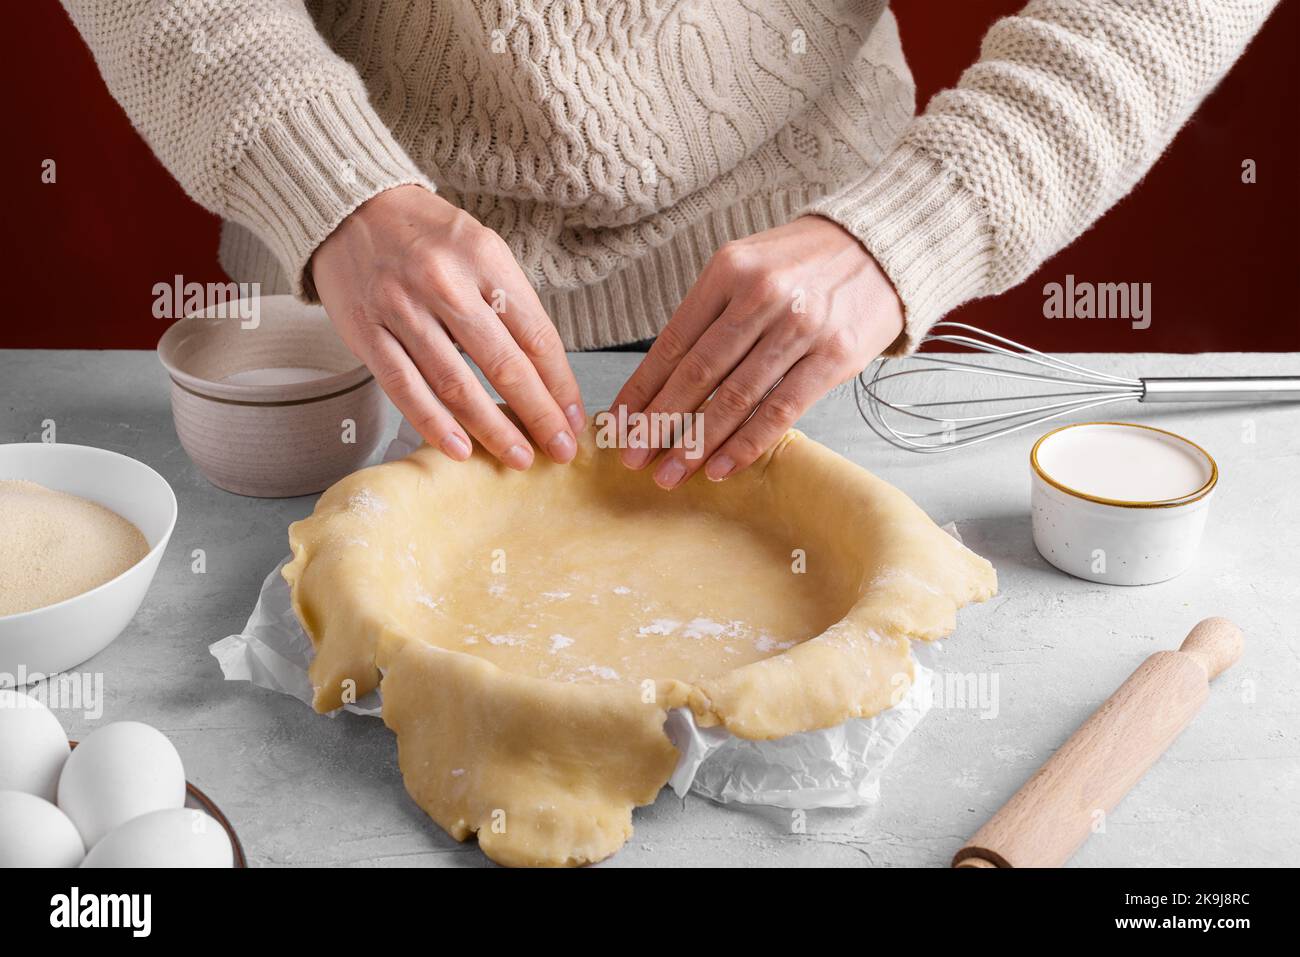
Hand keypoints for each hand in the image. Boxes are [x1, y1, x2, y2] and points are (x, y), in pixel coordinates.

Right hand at [312, 185, 585, 467]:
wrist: (348, 206)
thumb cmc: (426, 236)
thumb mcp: (480, 248)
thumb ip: (509, 303)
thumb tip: (545, 374)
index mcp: (485, 259)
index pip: (536, 335)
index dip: (560, 384)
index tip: (574, 418)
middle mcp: (445, 283)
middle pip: (504, 364)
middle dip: (538, 415)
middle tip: (560, 450)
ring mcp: (401, 309)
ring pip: (456, 384)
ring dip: (493, 429)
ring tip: (518, 458)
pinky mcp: (366, 333)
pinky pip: (406, 388)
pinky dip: (435, 424)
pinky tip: (460, 449)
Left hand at [612, 215, 903, 487]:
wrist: (882, 246)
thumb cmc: (804, 263)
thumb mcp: (749, 267)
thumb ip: (711, 315)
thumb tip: (663, 382)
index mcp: (729, 270)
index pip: (673, 342)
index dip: (642, 389)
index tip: (618, 425)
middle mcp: (762, 295)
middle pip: (698, 373)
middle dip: (659, 423)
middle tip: (635, 459)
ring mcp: (800, 326)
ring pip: (736, 397)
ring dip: (697, 443)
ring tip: (670, 473)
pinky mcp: (834, 355)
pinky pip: (780, 411)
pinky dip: (746, 444)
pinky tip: (720, 467)